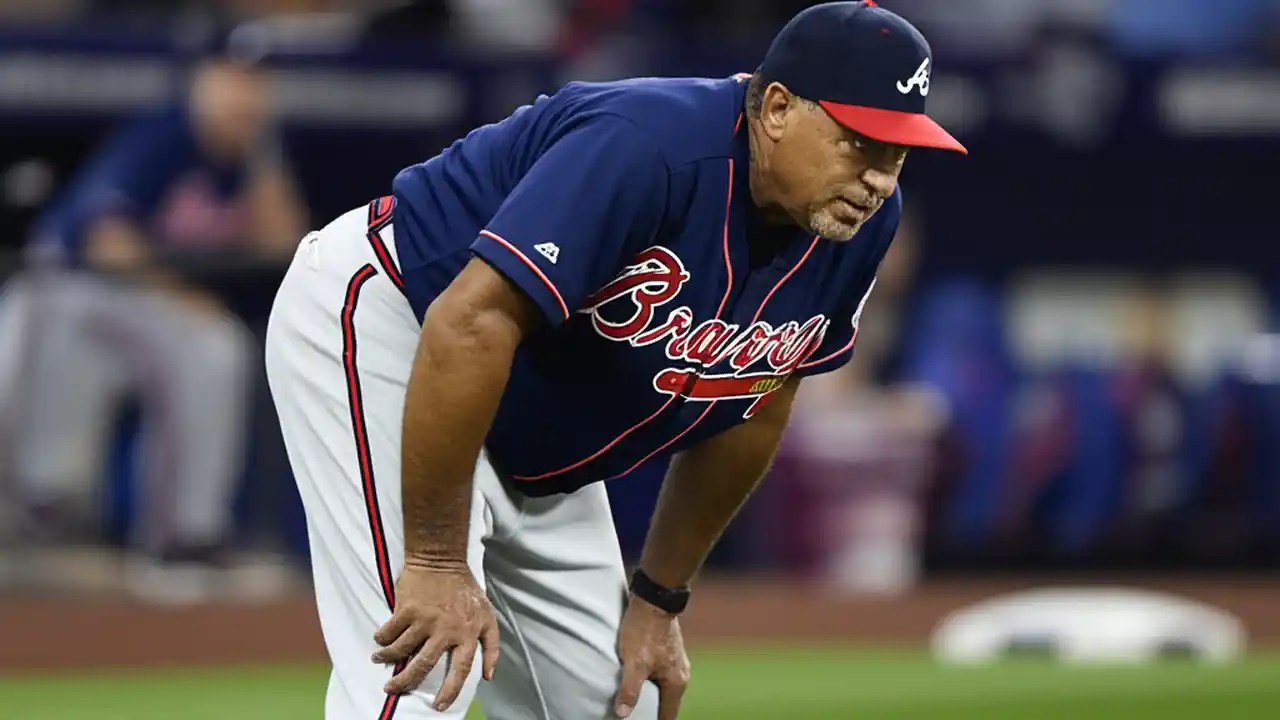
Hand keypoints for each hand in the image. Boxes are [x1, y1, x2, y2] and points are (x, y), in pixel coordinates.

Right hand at [371, 563, 499, 710]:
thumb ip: (492, 647)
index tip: (439, 706)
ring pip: (401, 650)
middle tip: (393, 690)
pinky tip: (380, 641)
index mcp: (468, 633)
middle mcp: (446, 629)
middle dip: (406, 682)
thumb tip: (489, 676)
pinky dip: (382, 639)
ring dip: (387, 659)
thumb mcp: (488, 616)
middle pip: (423, 665)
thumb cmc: (466, 590)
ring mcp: (425, 619)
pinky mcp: (407, 608)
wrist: (442, 560)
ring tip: (379, 660)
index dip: (450, 691)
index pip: (461, 670)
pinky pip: (390, 631)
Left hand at [613, 596, 689, 719]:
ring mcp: (676, 661)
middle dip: (653, 711)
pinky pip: (660, 673)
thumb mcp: (633, 663)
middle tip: (636, 717)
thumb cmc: (644, 630)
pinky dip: (650, 680)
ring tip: (635, 700)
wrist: (654, 597)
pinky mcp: (668, 650)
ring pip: (663, 687)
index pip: (668, 716)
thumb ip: (629, 690)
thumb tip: (622, 715)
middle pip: (667, 702)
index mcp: (676, 682)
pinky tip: (637, 678)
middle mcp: (681, 674)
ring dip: (650, 694)